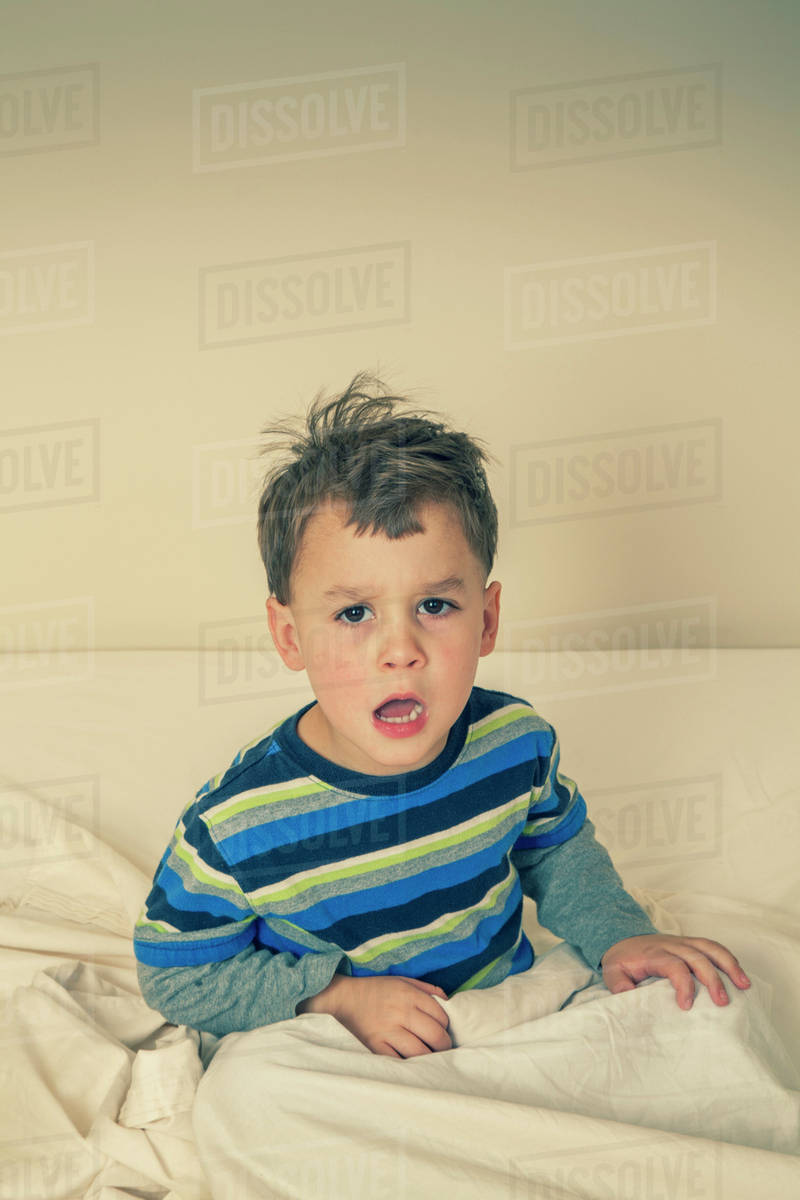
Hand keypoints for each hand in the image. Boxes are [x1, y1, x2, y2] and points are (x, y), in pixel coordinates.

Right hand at [298, 973, 451, 1057]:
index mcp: (409, 994)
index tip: (441, 1030)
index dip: (445, 1025)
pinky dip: (408, 1065)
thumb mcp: (402, 980)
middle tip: (441, 1048)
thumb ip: (427, 989)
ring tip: (429, 1058)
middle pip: (435, 1036)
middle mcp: (400, 1012)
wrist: (343, 997)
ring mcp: (387, 1030)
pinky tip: (411, 1063)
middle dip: (443, 1045)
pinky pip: (398, 1061)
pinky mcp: (375, 1046)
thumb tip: (448, 1002)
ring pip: (420, 1052)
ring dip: (429, 1058)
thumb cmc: (376, 989)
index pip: (441, 1016)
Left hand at [600, 934, 750, 1009]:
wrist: (622, 938)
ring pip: (710, 948)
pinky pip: (713, 947)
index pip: (673, 965)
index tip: (686, 1006)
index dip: (683, 984)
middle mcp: (671, 945)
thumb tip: (630, 996)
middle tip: (722, 1002)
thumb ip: (619, 985)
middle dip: (712, 979)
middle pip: (697, 956)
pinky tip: (740, 975)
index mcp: (653, 954)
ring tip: (744, 985)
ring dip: (729, 965)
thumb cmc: (622, 962)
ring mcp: (683, 942)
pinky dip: (728, 958)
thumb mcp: (613, 974)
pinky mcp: (691, 944)